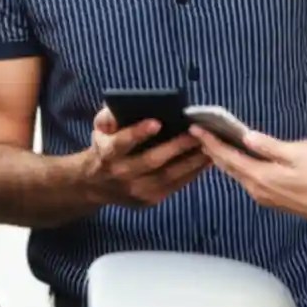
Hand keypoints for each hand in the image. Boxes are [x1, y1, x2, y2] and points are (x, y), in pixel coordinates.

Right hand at [85, 107, 208, 208]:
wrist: (97, 184)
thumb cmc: (106, 146)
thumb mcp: (100, 129)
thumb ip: (109, 116)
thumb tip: (125, 106)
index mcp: (108, 153)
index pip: (122, 143)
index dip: (138, 133)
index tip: (157, 122)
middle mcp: (121, 175)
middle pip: (151, 161)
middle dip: (176, 147)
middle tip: (197, 133)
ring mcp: (136, 191)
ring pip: (168, 177)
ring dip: (191, 161)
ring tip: (209, 145)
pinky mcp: (149, 200)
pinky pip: (174, 186)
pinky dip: (192, 173)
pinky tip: (205, 160)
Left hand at [191, 126, 306, 225]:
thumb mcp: (296, 154)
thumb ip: (269, 146)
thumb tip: (246, 136)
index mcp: (259, 175)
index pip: (228, 156)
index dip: (211, 142)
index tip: (197, 129)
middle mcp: (256, 189)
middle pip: (229, 168)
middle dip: (214, 151)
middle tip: (200, 136)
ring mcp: (264, 197)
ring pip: (238, 176)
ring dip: (226, 161)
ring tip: (216, 148)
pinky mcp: (273, 201)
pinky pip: (248, 182)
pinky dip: (239, 169)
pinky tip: (242, 163)